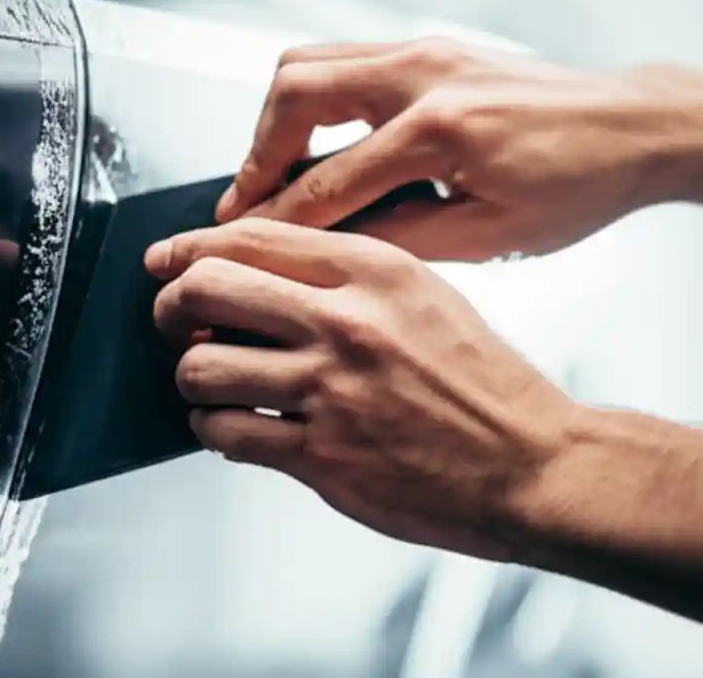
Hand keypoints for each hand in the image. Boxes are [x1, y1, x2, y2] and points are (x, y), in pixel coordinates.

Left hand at [145, 218, 579, 558]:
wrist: (536, 466)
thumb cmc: (484, 385)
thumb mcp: (426, 296)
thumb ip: (345, 276)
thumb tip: (258, 271)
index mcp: (375, 271)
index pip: (250, 237)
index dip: (190, 247)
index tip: (166, 260)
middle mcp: (347, 322)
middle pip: (206, 288)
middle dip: (169, 306)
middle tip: (172, 322)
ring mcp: (330, 390)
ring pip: (201, 366)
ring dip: (192, 377)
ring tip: (211, 385)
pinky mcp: (322, 456)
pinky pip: (226, 432)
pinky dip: (214, 430)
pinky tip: (233, 428)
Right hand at [218, 38, 702, 259]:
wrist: (634, 127)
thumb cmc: (581, 180)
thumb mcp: (491, 235)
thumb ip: (402, 240)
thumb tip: (334, 250)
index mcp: (442, 128)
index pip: (329, 180)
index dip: (279, 219)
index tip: (246, 242)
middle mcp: (426, 76)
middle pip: (297, 93)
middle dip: (258, 153)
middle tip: (244, 200)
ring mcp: (426, 53)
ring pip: (310, 63)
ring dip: (278, 119)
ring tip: (271, 171)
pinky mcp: (429, 51)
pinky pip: (342, 60)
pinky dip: (312, 100)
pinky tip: (315, 140)